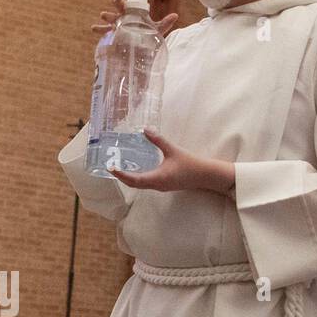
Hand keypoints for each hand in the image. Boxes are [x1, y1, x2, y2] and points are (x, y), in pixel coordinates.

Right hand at [90, 0, 178, 36]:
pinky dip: (99, 28)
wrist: (137, 49)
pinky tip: (94, 27)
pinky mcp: (112, 33)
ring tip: (104, 15)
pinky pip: (104, 30)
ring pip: (110, 15)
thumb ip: (165, 23)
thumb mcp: (157, 30)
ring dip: (107, 15)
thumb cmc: (146, 36)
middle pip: (119, 2)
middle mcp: (124, 13)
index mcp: (135, 8)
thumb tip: (175, 15)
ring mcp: (117, 22)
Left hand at [109, 129, 235, 193]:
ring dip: (129, 179)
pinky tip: (135, 170)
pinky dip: (137, 179)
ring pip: (139, 186)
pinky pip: (146, 184)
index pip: (133, 179)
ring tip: (120, 169)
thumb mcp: (173, 150)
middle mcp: (156, 185)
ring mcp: (160, 187)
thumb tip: (146, 129)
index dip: (121, 174)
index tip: (111, 168)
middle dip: (121, 177)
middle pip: (133, 184)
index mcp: (157, 178)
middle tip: (112, 167)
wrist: (205, 176)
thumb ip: (158, 140)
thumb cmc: (190, 163)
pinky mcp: (164, 185)